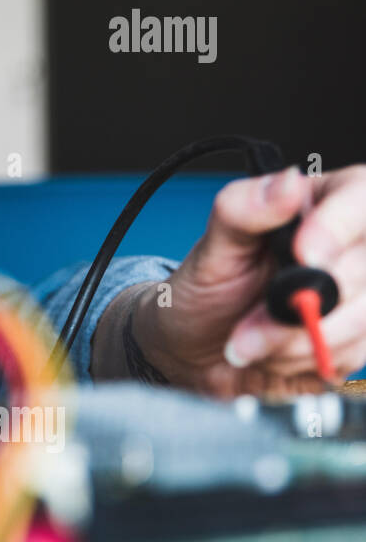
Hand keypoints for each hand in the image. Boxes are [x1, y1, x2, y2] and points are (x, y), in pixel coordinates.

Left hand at [122, 164, 365, 396]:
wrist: (192, 352)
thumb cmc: (203, 292)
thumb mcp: (211, 248)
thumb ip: (242, 210)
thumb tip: (286, 182)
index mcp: (318, 206)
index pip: (360, 194)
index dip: (341, 224)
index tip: (305, 255)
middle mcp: (347, 247)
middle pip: (365, 266)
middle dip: (302, 303)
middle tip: (249, 321)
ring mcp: (358, 293)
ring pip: (363, 317)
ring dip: (295, 339)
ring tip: (249, 338)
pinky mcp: (359, 338)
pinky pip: (354, 352)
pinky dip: (304, 359)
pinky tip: (273, 354)